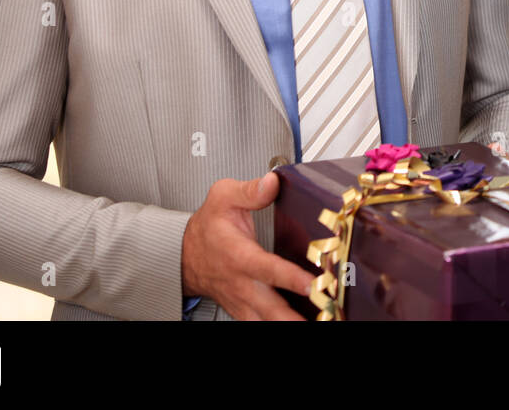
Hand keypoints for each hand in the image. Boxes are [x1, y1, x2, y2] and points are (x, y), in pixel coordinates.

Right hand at [181, 173, 313, 319]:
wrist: (184, 255)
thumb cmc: (207, 227)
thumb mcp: (222, 197)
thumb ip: (249, 191)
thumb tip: (272, 183)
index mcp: (239, 255)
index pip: (267, 268)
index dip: (291, 278)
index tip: (313, 284)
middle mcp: (242, 283)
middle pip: (270, 308)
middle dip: (293, 317)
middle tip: (324, 318)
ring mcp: (243, 301)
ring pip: (266, 321)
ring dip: (289, 324)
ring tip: (321, 324)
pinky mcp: (245, 310)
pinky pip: (262, 324)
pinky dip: (280, 325)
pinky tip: (301, 324)